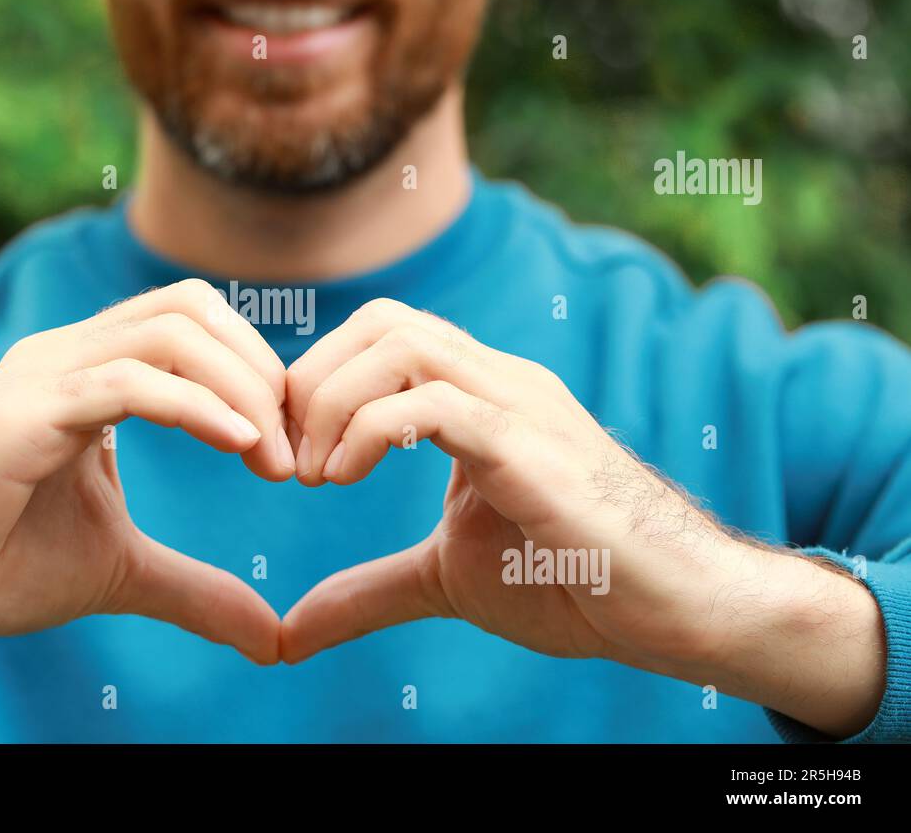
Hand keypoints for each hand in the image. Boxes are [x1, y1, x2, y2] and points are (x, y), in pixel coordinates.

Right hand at [0, 279, 295, 695]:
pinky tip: (236, 442)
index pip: (194, 324)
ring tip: (271, 457)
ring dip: (239, 386)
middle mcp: (66, 355)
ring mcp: (42, 375)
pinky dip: (193, 405)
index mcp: (88, 372)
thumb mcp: (118, 572)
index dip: (256, 370)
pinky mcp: (22, 413)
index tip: (293, 443)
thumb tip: (271, 636)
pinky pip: (124, 382)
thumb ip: (194, 590)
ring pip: (167, 332)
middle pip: (190, 307)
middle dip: (259, 367)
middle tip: (293, 447)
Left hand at [280, 299, 885, 737]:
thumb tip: (289, 634)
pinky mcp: (532, 447)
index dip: (314, 380)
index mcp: (478, 395)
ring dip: (331, 401)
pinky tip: (343, 478)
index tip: (283, 453)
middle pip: (382, 319)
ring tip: (315, 474)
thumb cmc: (572, 584)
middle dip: (312, 379)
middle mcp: (499, 381)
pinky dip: (367, 431)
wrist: (671, 611)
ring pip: (401, 343)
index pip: (379, 335)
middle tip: (288, 460)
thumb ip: (367, 590)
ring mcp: (520, 405)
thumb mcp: (442, 580)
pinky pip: (433, 402)